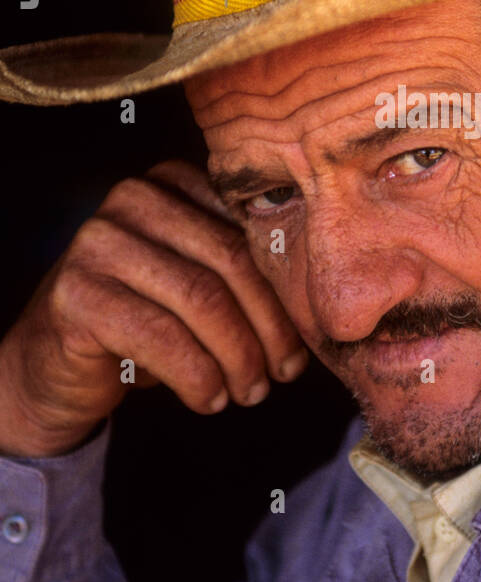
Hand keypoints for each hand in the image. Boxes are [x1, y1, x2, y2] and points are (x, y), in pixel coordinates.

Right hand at [0, 160, 307, 456]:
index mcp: (173, 182)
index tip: (304, 345)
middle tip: (284, 375)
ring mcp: (98, 242)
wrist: (56, 364)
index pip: (250, 231)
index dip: (285, 295)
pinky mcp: (77, 293)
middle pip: (231, 262)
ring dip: (238, 358)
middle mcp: (132, 199)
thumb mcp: (200, 287)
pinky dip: (198, 377)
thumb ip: (247, 276)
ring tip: (249, 392)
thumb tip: (322, 308)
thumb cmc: (144, 322)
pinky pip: (160, 337)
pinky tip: (209, 399)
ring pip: (201, 299)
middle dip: (269, 328)